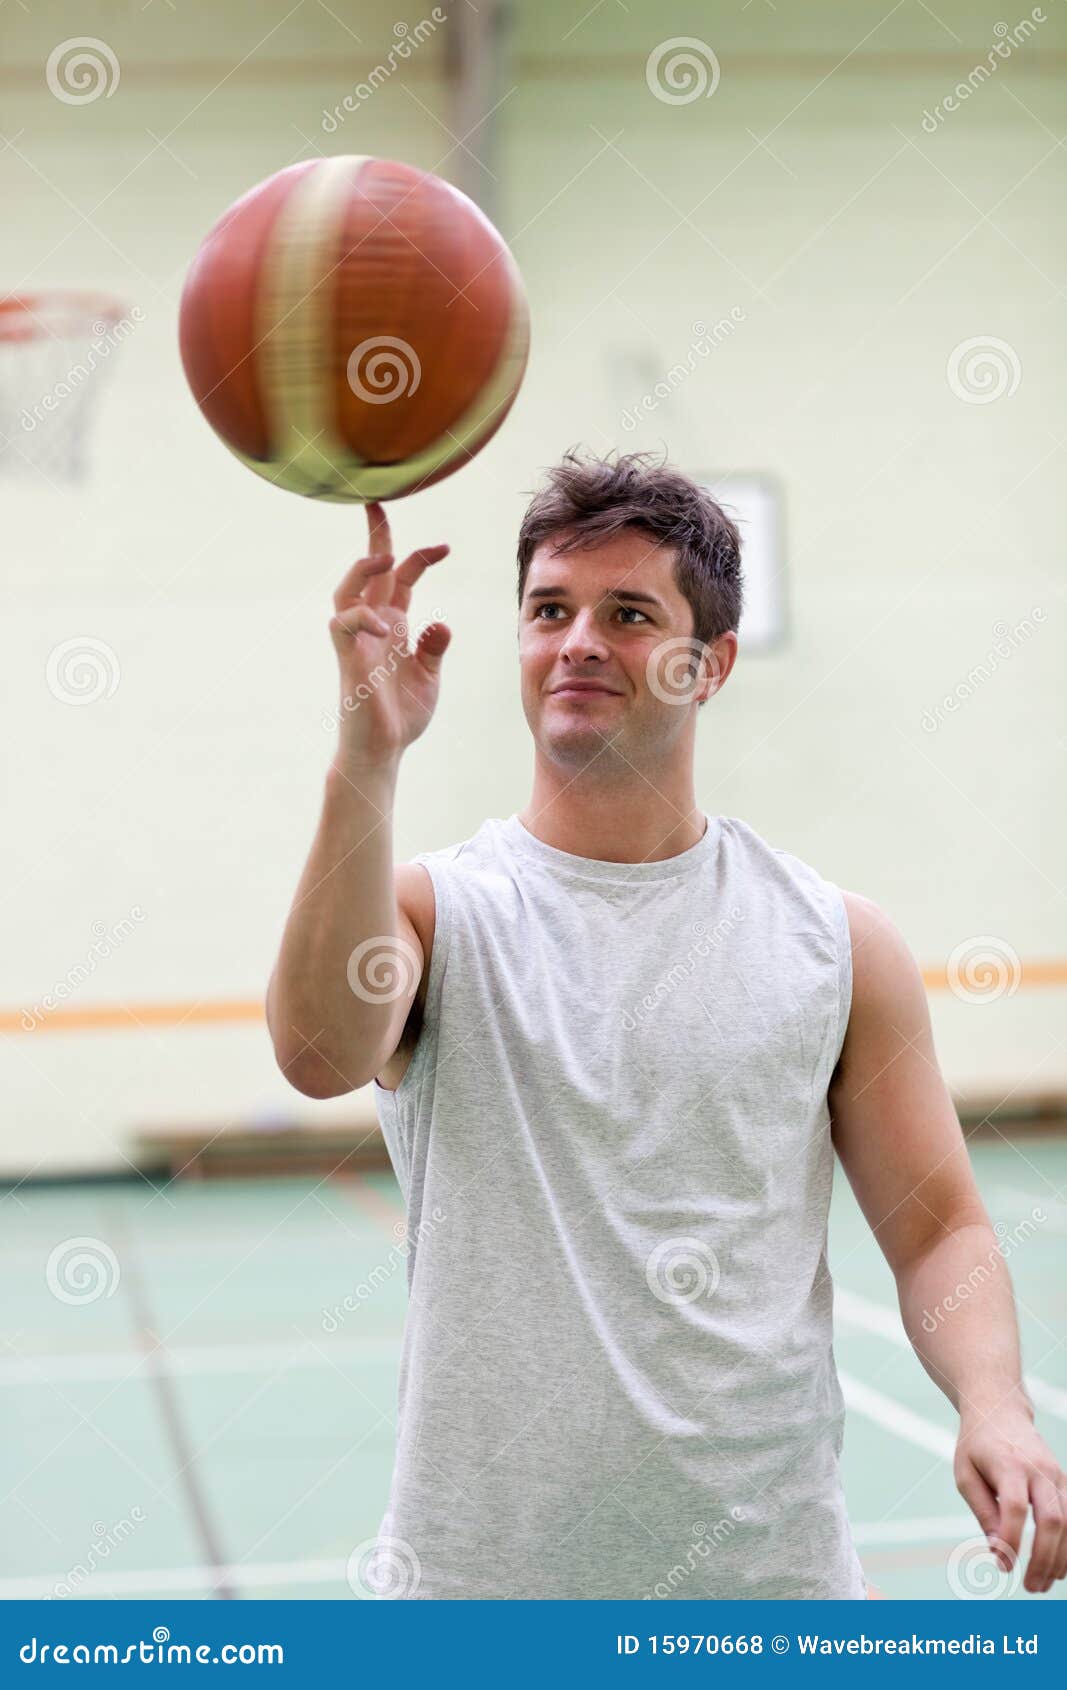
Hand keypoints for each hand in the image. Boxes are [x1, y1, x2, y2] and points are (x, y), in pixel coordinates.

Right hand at [329, 501, 450, 773]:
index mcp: (394, 626)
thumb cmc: (400, 716)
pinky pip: (344, 624)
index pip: (401, 579)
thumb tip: (440, 623)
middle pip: (369, 571)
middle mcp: (373, 626)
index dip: (419, 557)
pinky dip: (363, 618)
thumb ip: (433, 648)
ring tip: (384, 560)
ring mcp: (357, 640)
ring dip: (363, 569)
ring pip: (347, 589)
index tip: (445, 547)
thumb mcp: (428, 676)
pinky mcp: (347, 658)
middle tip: (378, 505)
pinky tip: (386, 629)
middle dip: (374, 537)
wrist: (382, 749)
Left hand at [954, 1404, 1066, 1592]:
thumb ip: (983, 1510)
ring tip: (1043, 1584)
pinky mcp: (1064, 1482)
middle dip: (1044, 1558)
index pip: (1014, 1507)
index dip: (1012, 1540)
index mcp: (1008, 1463)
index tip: (1003, 1566)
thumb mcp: (965, 1473)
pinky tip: (1059, 1568)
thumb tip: (998, 1549)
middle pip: (1052, 1519)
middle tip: (1030, 1587)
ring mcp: (1056, 1475)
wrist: (1000, 1409)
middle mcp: (1038, 1469)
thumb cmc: (977, 1445)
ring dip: (1060, 1558)